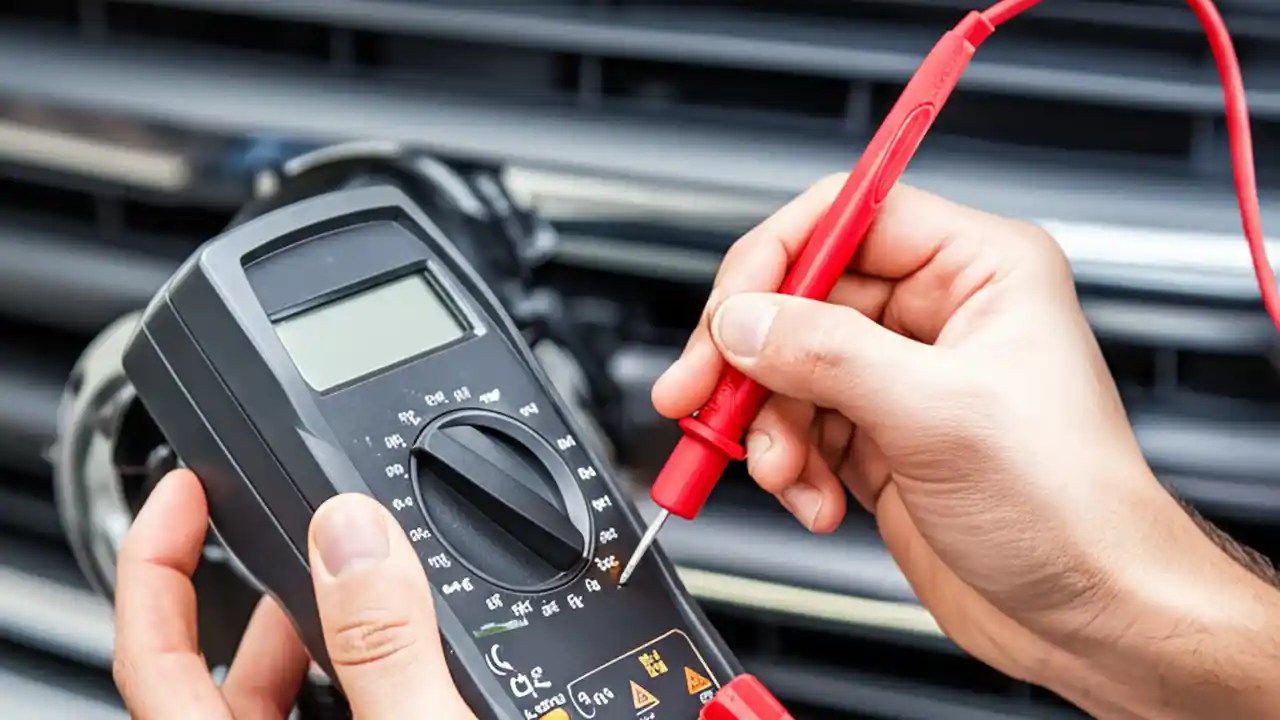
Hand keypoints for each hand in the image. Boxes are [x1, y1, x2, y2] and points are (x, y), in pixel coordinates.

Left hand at [113, 469, 474, 718]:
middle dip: (271, 588)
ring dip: (322, 634)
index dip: (154, 560)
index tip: (183, 492)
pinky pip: (334, 713)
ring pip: (280, 696)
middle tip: (313, 530)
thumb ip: (385, 642)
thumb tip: (354, 534)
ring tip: (371, 583)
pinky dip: (361, 672)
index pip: (148, 653)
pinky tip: (409, 656)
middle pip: (218, 668)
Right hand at [653, 177, 1279, 717]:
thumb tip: (744, 321)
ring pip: (787, 369)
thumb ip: (828, 356)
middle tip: (699, 394)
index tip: (728, 313)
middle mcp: (936, 314)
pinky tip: (813, 499)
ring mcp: (901, 376)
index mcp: (976, 270)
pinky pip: (797, 427)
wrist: (1088, 613)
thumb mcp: (939, 415)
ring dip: (769, 426)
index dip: (776, 258)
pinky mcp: (878, 435)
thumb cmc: (1070, 506)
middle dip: (748, 358)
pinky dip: (788, 465)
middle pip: (800, 298)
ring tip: (783, 472)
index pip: (847, 218)